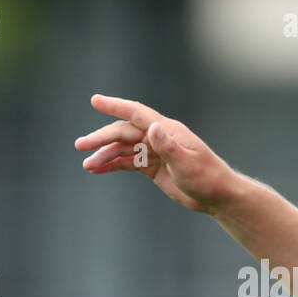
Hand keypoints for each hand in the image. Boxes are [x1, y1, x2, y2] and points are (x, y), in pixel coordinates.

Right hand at [75, 93, 235, 214]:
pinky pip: (128, 162)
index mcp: (167, 130)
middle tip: (80, 146)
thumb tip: (153, 127)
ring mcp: (154, 151)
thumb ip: (169, 146)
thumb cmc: (207, 178)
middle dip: (101, 138)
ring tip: (87, 165)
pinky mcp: (153, 166)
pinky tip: (97, 170)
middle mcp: (158, 137)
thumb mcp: (187, 164)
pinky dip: (112, 165)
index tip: (94, 100)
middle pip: (124, 132)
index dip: (115, 106)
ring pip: (123, 149)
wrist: (217, 196)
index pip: (137, 113)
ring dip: (104, 155)